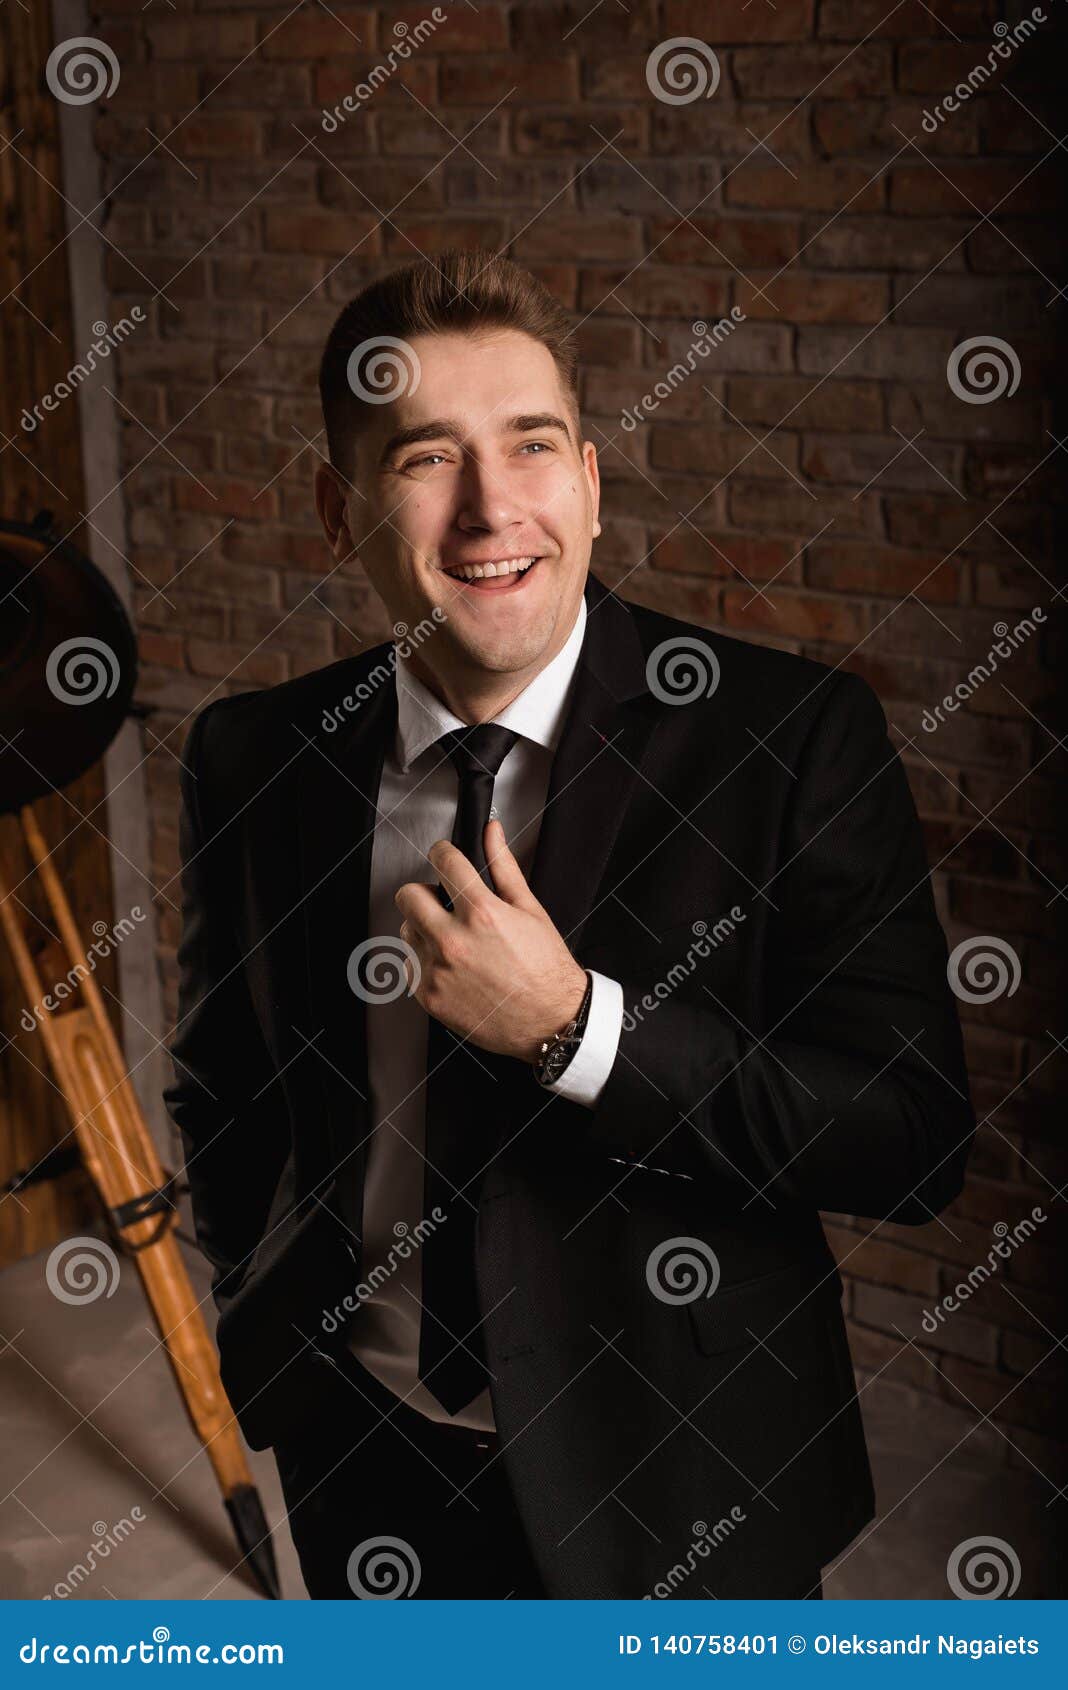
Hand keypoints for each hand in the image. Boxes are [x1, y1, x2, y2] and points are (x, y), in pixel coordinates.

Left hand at [393, 818, 587, 1062]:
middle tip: (444, 903)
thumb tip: (491, 831)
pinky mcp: (428, 996)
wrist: (550, 1022)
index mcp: (481, 913)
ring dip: (424, 929)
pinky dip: (426, 963)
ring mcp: (437, 970)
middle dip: (425, 893)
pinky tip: (453, 968)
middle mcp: (453, 940)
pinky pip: (410, 965)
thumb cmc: (545, 969)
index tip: (445, 858)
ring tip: (455, 942)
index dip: (443, 853)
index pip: (442, 861)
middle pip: (408, 895)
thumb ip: (504, 866)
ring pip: (406, 931)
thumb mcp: (530, 909)